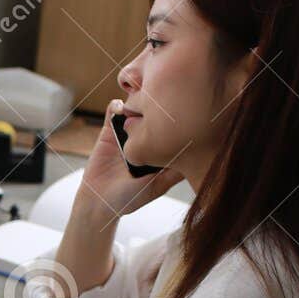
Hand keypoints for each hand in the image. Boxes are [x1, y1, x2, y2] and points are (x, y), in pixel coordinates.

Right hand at [78, 98, 184, 220]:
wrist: (99, 202)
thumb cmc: (129, 198)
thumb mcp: (158, 185)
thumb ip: (175, 172)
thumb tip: (199, 155)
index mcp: (158, 147)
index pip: (170, 125)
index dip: (176, 114)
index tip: (182, 105)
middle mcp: (144, 137)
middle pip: (153, 112)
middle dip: (158, 102)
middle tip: (163, 95)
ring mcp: (127, 132)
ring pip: (134, 108)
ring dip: (137, 99)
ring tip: (142, 96)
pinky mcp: (109, 131)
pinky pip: (112, 112)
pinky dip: (116, 105)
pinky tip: (121, 108)